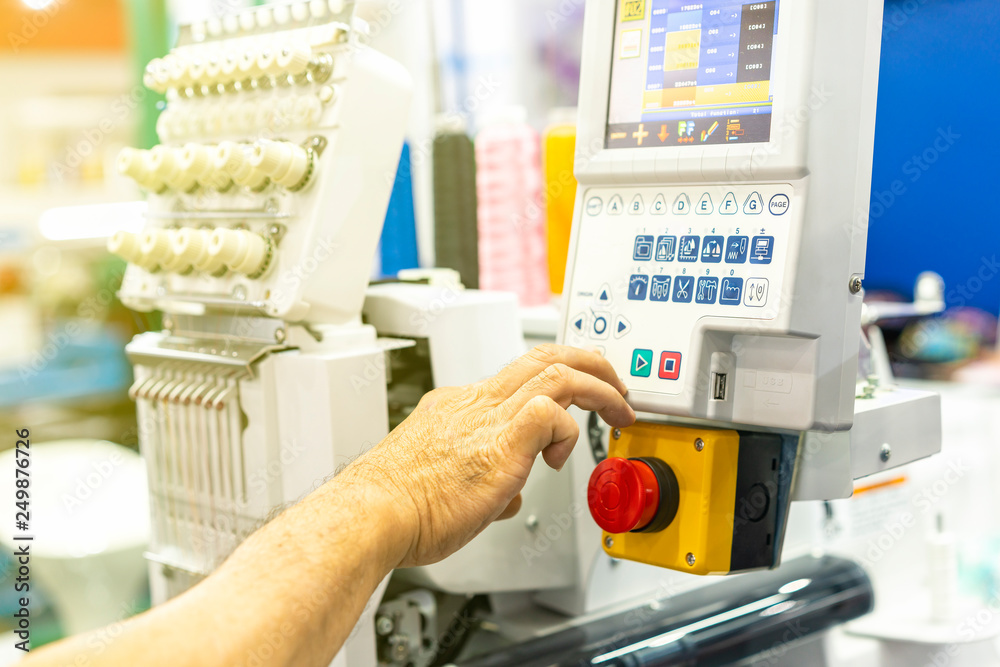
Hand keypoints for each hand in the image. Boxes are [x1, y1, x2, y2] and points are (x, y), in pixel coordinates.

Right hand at [343, 344, 634, 567]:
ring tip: (619, 408)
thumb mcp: (443, 483)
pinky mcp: (502, 442)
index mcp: (459, 407)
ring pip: (556, 373)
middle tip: (614, 382)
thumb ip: (483, 481)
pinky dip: (566, 431)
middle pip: (544, 357)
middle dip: (589, 363)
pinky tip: (558, 459)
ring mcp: (489, 418)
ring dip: (598, 386)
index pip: (516, 378)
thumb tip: (506, 493)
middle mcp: (475, 403)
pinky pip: (549, 413)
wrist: (372, 512)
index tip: (571, 398)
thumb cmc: (397, 506)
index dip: (552, 384)